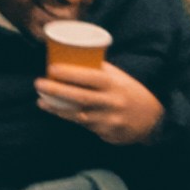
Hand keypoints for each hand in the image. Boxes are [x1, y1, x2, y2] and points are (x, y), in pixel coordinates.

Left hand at [35, 57, 166, 147]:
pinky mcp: (106, 133)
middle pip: (79, 97)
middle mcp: (111, 102)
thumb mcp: (119, 77)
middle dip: (56, 90)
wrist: (151, 119)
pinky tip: (56, 112)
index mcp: (114, 84)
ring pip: (77, 114)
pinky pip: (84, 126)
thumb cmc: (130, 92)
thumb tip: (74, 56)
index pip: (90, 77)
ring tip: (41, 101)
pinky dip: (69, 118)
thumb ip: (100, 70)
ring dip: (57, 108)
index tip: (52, 68)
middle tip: (38, 84)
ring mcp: (108, 120)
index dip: (70, 73)